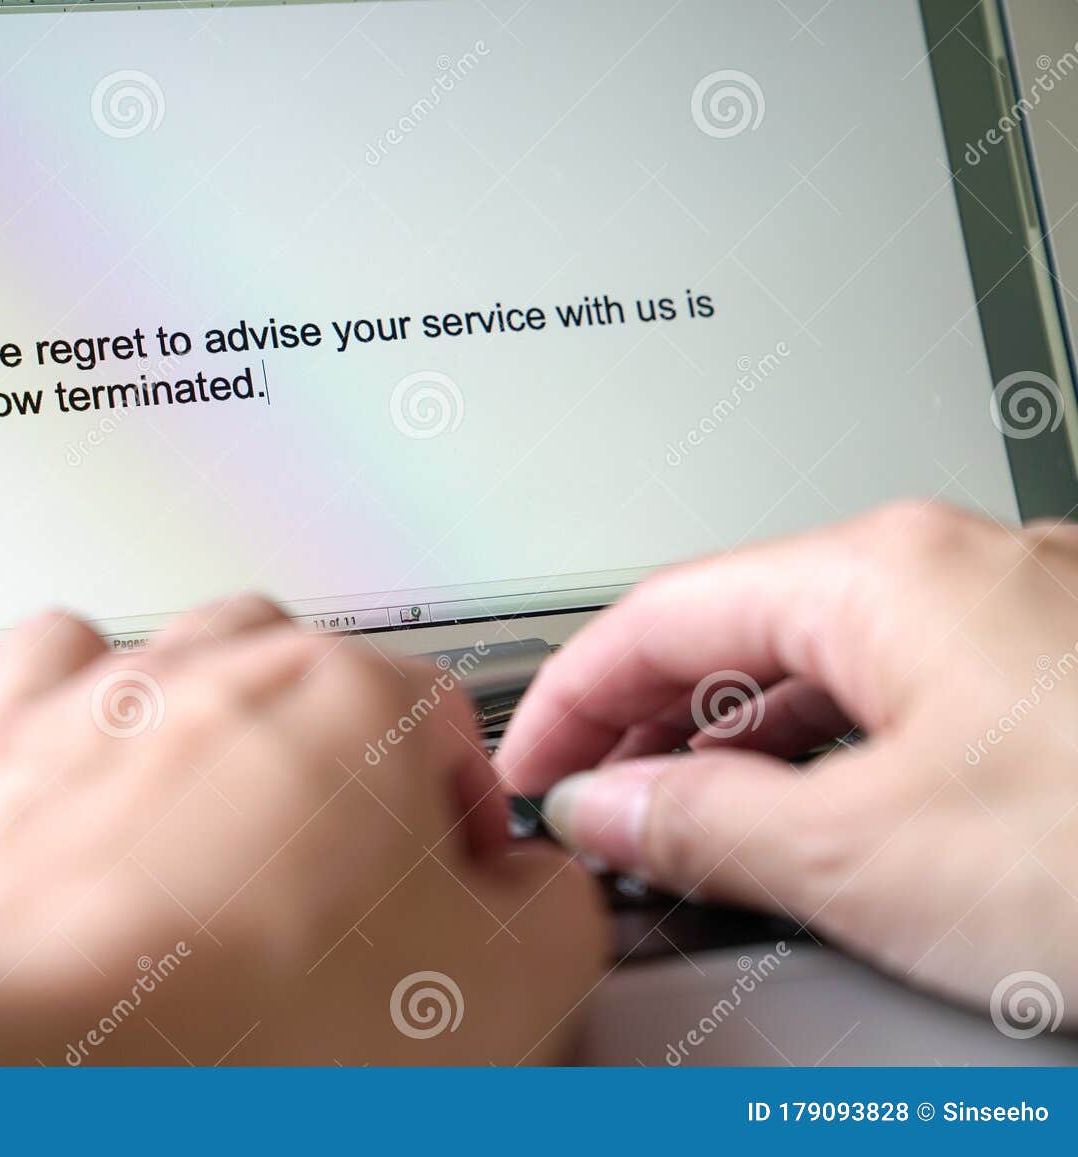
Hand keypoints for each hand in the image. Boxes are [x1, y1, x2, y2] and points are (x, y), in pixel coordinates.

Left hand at [0, 597, 606, 1063]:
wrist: (28, 1076)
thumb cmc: (240, 1028)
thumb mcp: (501, 992)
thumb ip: (555, 916)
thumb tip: (543, 898)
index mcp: (334, 697)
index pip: (437, 713)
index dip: (460, 809)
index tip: (451, 882)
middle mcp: (184, 683)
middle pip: (272, 655)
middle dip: (310, 734)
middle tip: (321, 836)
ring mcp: (49, 729)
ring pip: (103, 660)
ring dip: (138, 713)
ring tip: (163, 801)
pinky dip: (2, 799)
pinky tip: (28, 860)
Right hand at [499, 501, 1077, 1021]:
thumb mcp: (870, 856)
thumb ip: (707, 826)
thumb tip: (608, 811)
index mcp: (887, 574)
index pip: (655, 619)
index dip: (566, 704)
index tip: (527, 770)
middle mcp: (957, 566)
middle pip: (738, 630)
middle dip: (642, 722)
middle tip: (588, 805)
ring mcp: (1022, 613)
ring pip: (826, 664)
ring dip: (735, 741)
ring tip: (678, 818)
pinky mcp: (1064, 674)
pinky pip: (903, 692)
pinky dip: (828, 749)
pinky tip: (808, 807)